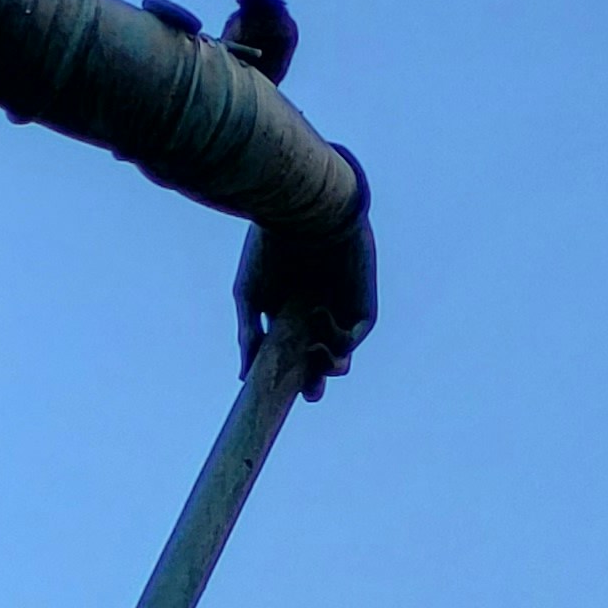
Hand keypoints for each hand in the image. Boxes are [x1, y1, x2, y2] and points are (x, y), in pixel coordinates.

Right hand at [235, 158, 375, 395]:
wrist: (303, 211)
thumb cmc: (270, 248)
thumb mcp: (250, 296)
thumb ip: (249, 337)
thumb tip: (244, 378)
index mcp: (287, 316)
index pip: (290, 359)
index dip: (285, 379)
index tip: (275, 397)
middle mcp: (315, 317)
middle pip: (318, 366)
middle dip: (312, 384)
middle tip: (306, 392)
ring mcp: (340, 311)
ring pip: (339, 358)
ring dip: (326, 367)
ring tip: (312, 353)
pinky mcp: (362, 305)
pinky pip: (353, 337)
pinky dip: (336, 338)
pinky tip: (318, 313)